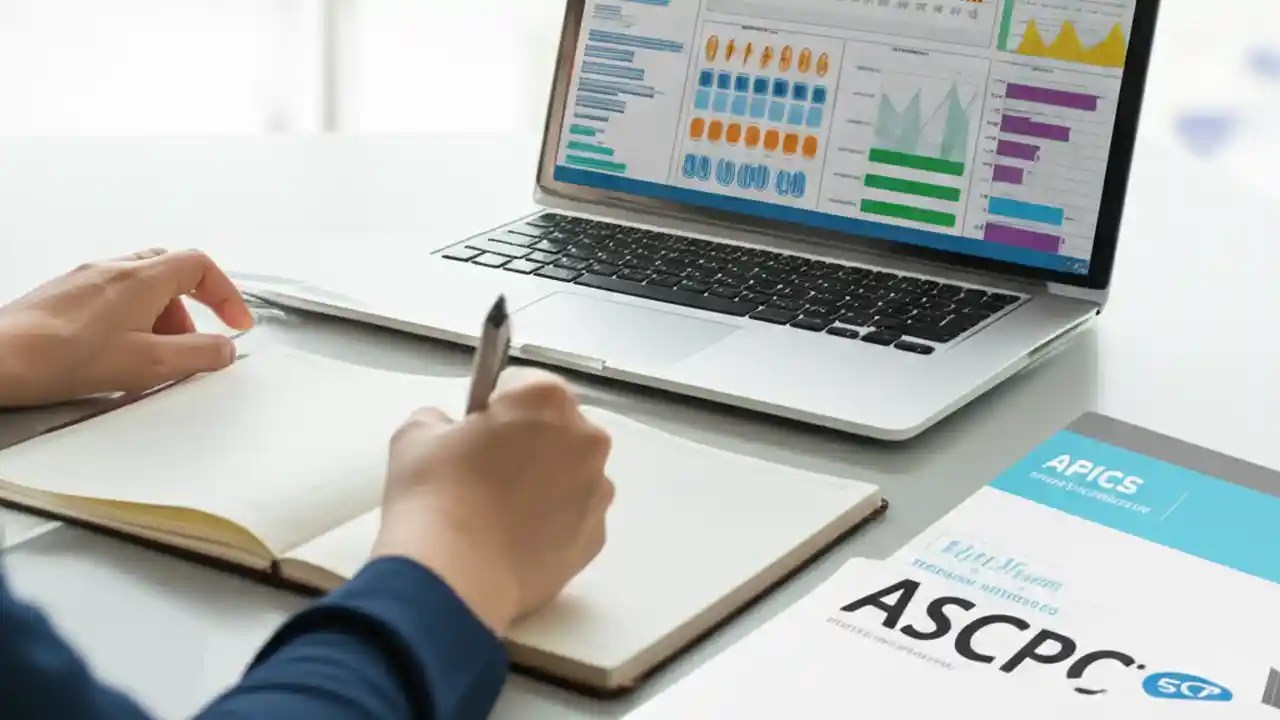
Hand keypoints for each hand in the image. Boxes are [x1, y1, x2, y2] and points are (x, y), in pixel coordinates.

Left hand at [0, 249, 254, 406]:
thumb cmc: (65, 358)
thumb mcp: (149, 365)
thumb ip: (198, 355)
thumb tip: (224, 349)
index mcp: (142, 278)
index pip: (200, 266)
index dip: (226, 293)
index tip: (236, 323)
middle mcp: (114, 268)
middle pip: (172, 271)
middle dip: (191, 308)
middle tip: (190, 344)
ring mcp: (85, 278)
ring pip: (141, 284)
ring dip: (159, 316)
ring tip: (149, 356)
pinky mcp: (63, 294)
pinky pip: (112, 295)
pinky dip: (130, 318)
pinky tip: (114, 351)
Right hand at [372, 369, 613, 634]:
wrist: (454, 577)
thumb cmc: (434, 494)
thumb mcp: (415, 435)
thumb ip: (441, 418)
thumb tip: (453, 431)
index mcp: (546, 399)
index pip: (523, 385)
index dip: (495, 407)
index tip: (473, 433)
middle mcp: (586, 439)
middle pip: (556, 429)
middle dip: (528, 443)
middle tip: (484, 474)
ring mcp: (598, 491)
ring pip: (572, 474)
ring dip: (546, 483)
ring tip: (500, 515)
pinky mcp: (596, 538)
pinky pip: (575, 518)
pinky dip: (553, 525)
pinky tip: (516, 542)